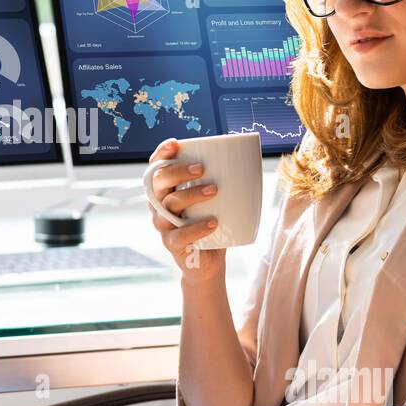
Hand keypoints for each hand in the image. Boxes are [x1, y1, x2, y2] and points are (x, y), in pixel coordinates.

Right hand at [146, 138, 225, 282]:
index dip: (161, 154)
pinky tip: (212, 223)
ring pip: (169, 205)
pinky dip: (195, 228)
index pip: (156, 167)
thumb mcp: (214, 202)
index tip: (175, 143)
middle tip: (202, 168)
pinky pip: (179, 235)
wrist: (207, 262)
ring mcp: (163, 225)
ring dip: (191, 195)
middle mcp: (159, 205)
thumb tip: (249, 159)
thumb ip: (221, 182)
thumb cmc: (211, 224)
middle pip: (159, 182)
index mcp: (167, 190)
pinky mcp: (172, 244)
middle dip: (178, 171)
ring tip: (214, 190)